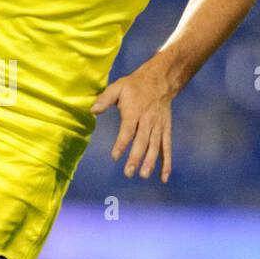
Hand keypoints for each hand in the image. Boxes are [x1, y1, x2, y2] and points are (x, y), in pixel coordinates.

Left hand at [92, 57, 174, 181]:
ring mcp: (158, 127)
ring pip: (155, 147)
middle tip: (128, 173)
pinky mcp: (165, 131)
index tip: (115, 156)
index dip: (122, 143)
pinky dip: (166, 163)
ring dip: (150, 162)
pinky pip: (167, 148)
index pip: (128, 130)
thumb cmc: (135, 86)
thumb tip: (92, 110)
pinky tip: (163, 178)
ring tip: (143, 175)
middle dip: (136, 158)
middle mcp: (148, 121)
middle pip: (142, 142)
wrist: (160, 80)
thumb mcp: (118, 87)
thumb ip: (105, 99)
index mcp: (134, 112)